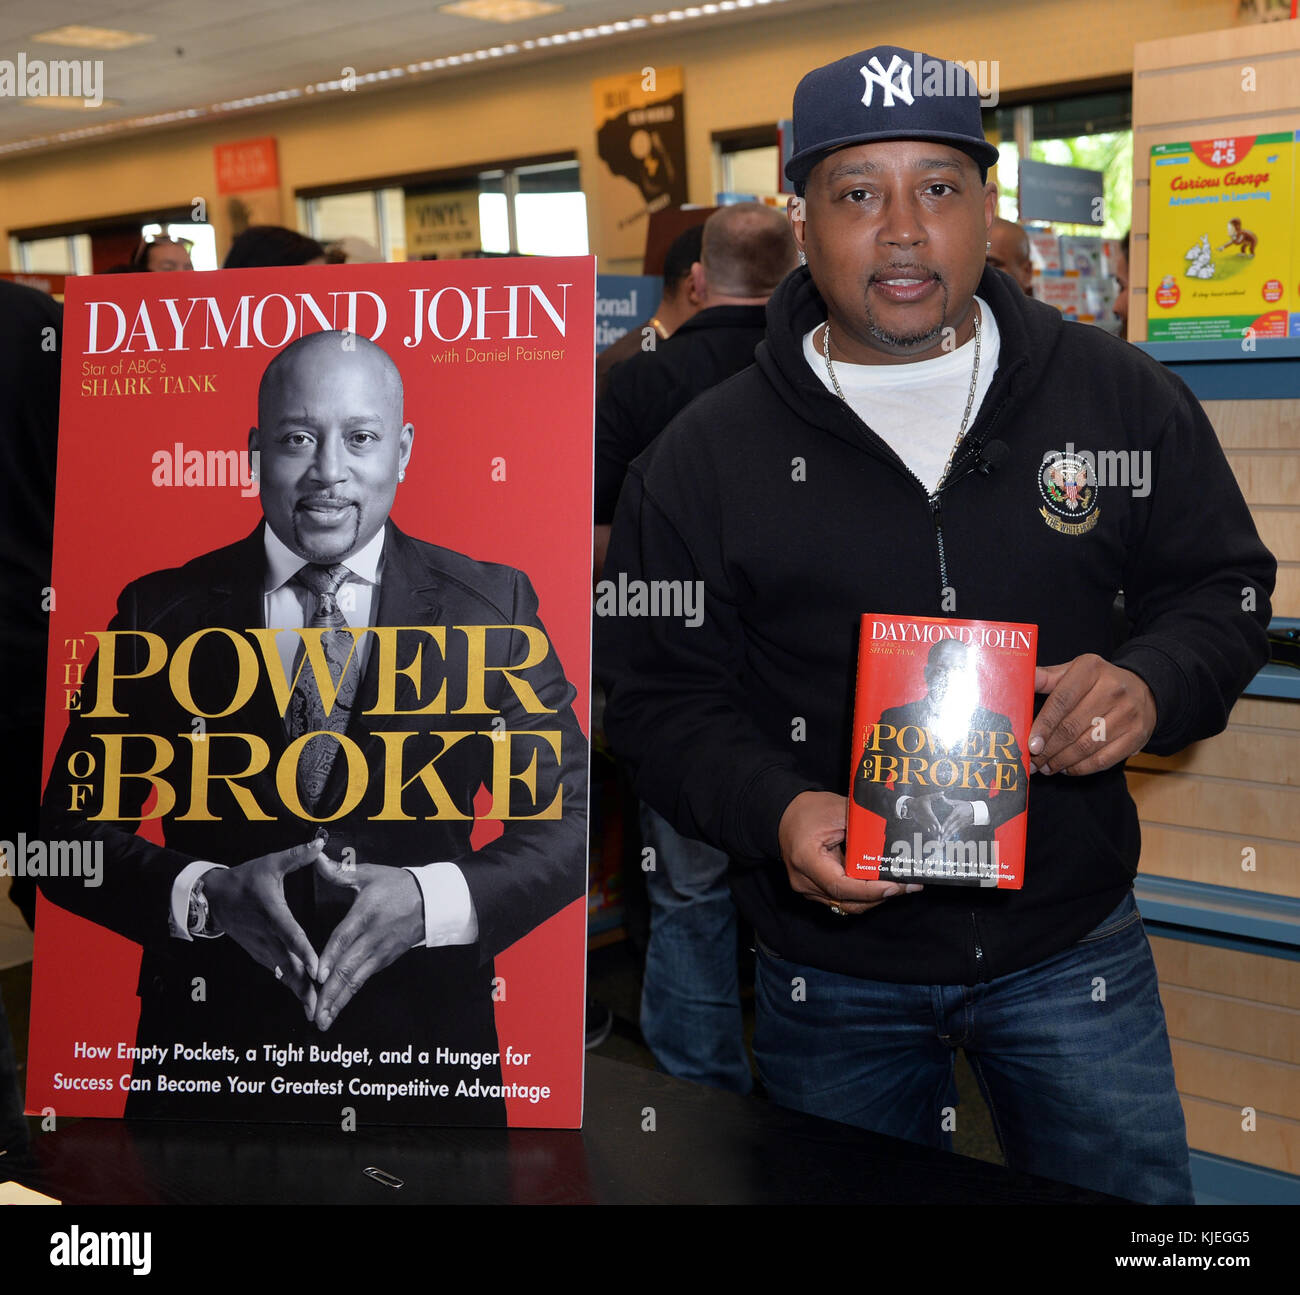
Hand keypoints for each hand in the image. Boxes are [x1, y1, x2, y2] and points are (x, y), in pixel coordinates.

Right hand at [203, 839, 322, 1014]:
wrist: (213, 898)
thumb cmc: (246, 879)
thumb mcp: (270, 864)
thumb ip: (297, 856)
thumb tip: (321, 843)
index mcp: (272, 912)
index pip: (291, 934)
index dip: (303, 951)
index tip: (316, 969)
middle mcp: (266, 934)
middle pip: (288, 962)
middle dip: (304, 985)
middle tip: (320, 1004)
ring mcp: (261, 946)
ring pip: (283, 971)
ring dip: (297, 990)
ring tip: (313, 1010)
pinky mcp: (258, 952)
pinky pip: (276, 970)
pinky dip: (289, 984)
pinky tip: (301, 999)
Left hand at [311, 854, 424, 1032]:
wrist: (432, 900)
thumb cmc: (398, 885)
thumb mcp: (370, 874)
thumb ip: (340, 871)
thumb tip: (315, 857)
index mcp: (366, 914)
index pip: (345, 938)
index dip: (331, 957)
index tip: (318, 976)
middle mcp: (373, 937)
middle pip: (349, 968)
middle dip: (331, 993)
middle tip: (315, 1014)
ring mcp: (381, 952)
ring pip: (357, 980)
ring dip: (339, 1001)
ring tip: (323, 1020)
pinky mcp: (386, 960)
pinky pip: (364, 979)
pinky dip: (350, 995)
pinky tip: (337, 1007)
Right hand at [778, 791, 921, 916]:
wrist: (783, 815)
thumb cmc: (808, 810)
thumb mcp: (837, 810)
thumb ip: (863, 827)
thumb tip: (894, 838)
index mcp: (806, 860)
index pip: (840, 885)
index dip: (869, 890)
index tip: (894, 886)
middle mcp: (804, 881)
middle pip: (847, 900)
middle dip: (880, 896)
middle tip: (909, 885)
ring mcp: (808, 889)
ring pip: (846, 904)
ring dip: (874, 897)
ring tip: (901, 885)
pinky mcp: (816, 890)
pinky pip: (843, 898)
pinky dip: (863, 893)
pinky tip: (883, 884)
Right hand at [905, 792, 950, 836]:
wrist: (910, 805)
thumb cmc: (920, 800)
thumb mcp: (927, 797)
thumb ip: (936, 796)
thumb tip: (943, 793)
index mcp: (926, 811)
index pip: (932, 819)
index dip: (936, 824)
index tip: (941, 829)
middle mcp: (923, 817)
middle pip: (931, 826)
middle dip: (936, 832)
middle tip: (942, 838)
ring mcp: (921, 821)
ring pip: (929, 828)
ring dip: (934, 834)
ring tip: (939, 840)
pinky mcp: (920, 822)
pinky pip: (927, 828)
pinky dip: (931, 832)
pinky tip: (935, 837)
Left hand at [939, 800, 974, 840]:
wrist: (977, 810)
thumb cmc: (965, 805)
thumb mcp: (958, 802)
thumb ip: (949, 801)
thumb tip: (942, 797)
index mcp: (957, 813)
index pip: (950, 820)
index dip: (945, 826)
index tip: (941, 831)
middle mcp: (959, 820)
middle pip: (951, 828)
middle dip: (945, 834)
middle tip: (940, 839)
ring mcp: (962, 824)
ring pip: (953, 831)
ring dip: (948, 836)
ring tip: (942, 841)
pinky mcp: (963, 827)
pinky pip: (956, 831)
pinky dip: (951, 835)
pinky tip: (947, 839)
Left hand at [1030, 655, 1156, 776]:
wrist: (1145, 689)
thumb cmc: (1098, 682)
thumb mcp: (1075, 671)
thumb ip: (1047, 678)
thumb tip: (1019, 681)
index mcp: (1091, 669)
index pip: (1061, 701)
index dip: (1043, 726)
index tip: (1030, 744)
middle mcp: (1113, 689)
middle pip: (1072, 727)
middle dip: (1048, 749)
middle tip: (1033, 761)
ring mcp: (1128, 713)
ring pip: (1086, 746)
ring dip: (1062, 761)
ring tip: (1046, 767)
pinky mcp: (1137, 735)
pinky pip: (1104, 759)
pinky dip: (1081, 768)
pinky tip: (1067, 768)